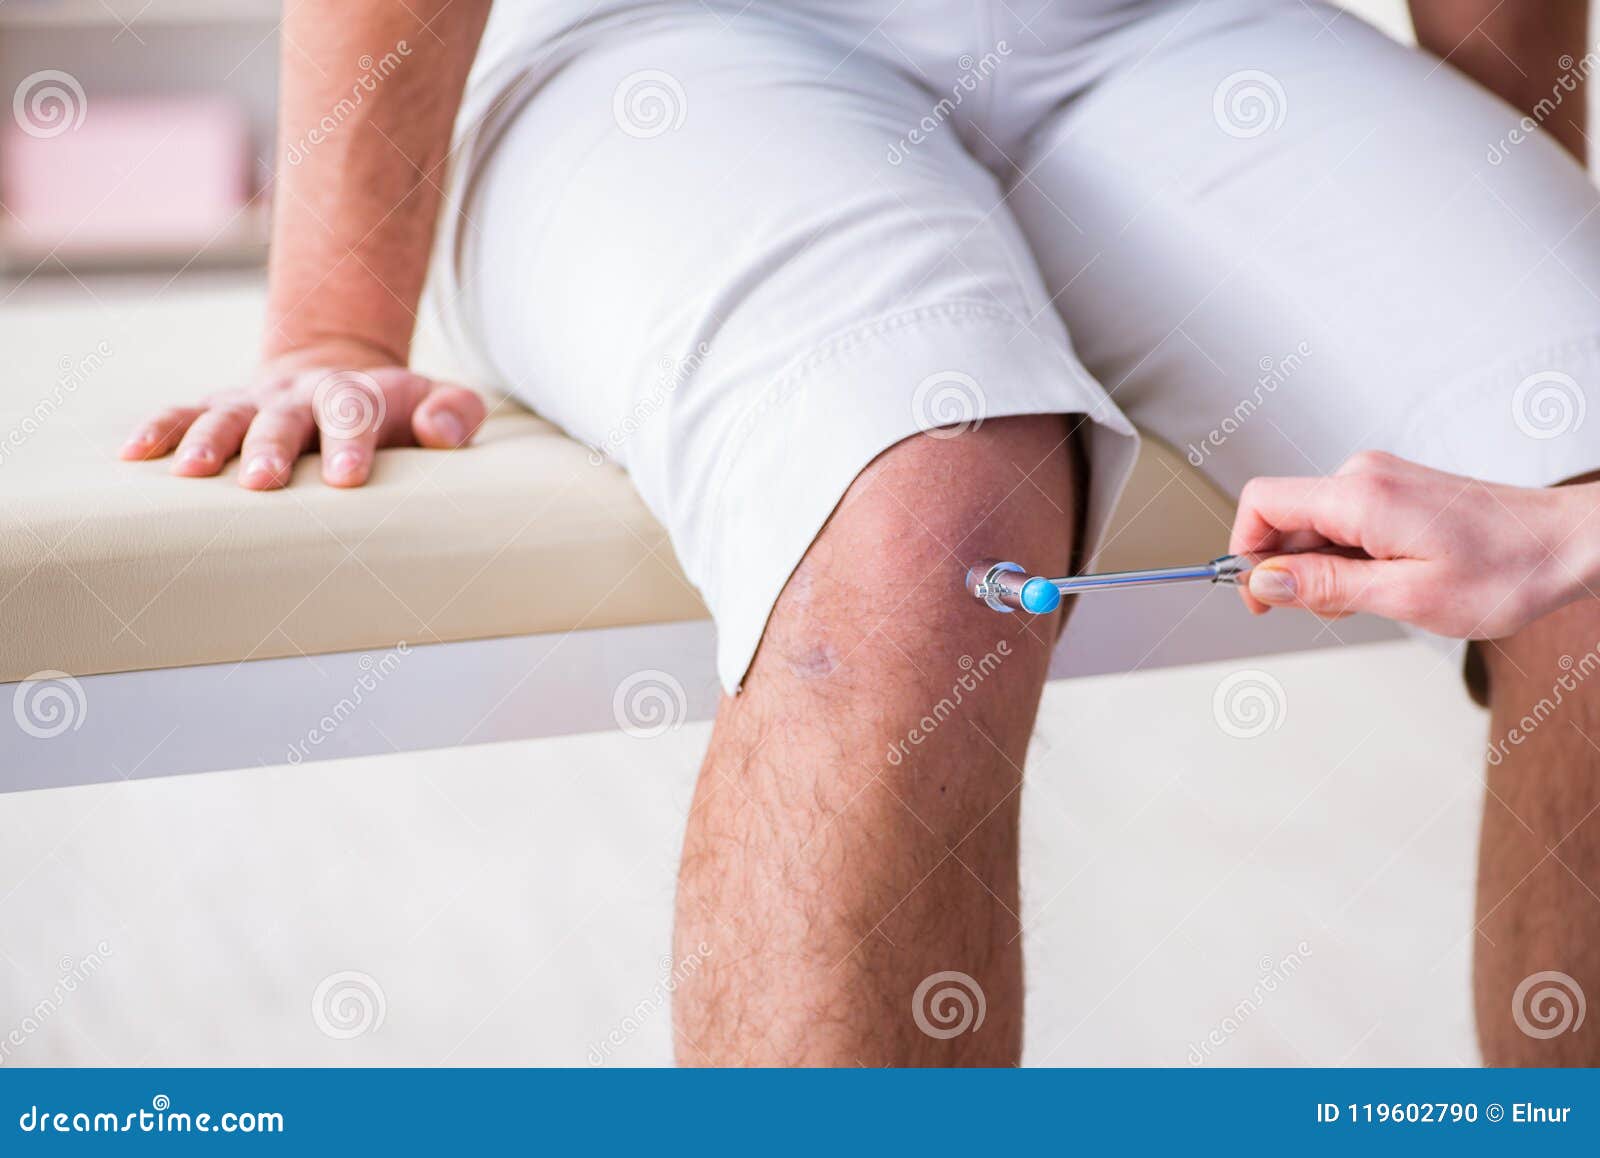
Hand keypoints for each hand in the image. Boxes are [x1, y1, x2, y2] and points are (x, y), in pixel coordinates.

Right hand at [119, 341, 486, 488]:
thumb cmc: (395, 410)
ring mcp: (254, 402)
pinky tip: (135, 454)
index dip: (350, 442)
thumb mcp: (436, 402)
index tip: (345, 478)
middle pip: (283, 419)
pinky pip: (182, 414)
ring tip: (191, 474)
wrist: (336, 376)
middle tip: (262, 481)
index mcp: (353, 395)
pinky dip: (158, 430)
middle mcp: (297, 396)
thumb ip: (456, 412)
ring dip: (207, 442)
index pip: (354, 413)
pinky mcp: (219, 409)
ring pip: (226, 417)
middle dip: (271, 448)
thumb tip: (444, 430)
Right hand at [1229, 451, 1594, 637]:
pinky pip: (1344, 522)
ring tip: (1381, 594)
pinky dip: (1351, 556)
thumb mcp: (1408, 596)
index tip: (1260, 598)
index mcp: (1360, 495)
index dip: (1245, 552)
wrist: (1569, 544)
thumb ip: (1327, 586)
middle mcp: (1364, 475)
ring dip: (1327, 568)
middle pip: (1285, 518)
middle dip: (1293, 570)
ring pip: (1314, 525)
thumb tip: (1263, 582)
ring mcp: (1380, 479)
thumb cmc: (1508, 570)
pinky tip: (1392, 578)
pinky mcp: (1395, 489)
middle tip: (1341, 609)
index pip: (1261, 503)